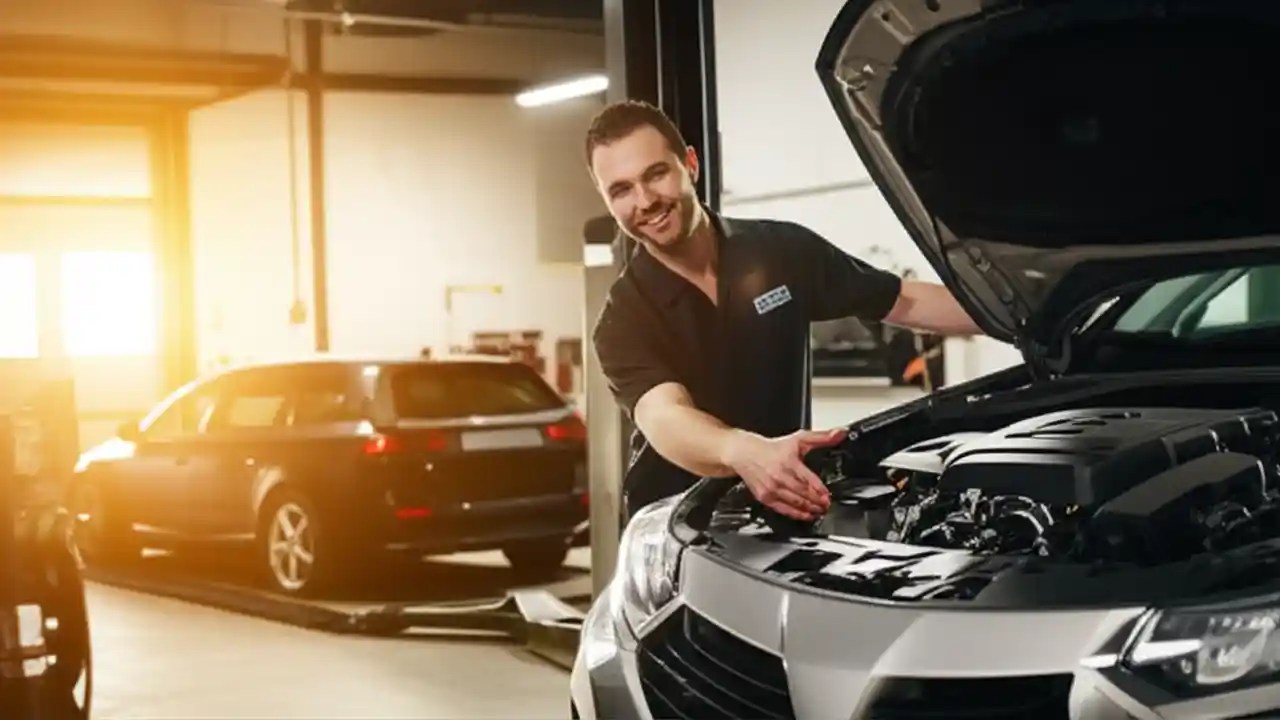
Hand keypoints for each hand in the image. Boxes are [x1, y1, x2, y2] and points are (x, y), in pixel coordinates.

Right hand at [722, 428, 842, 520]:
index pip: (808, 479)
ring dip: (809, 509)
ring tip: (820, 511)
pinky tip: (806, 515)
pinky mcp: (765, 497)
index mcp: (789, 462)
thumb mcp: (798, 439)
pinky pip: (783, 509)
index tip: (827, 495)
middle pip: (803, 493)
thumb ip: (821, 437)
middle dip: (817, 501)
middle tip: (827, 505)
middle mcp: (779, 476)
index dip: (819, 489)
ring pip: (794, 502)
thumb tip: (840, 433)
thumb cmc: (773, 448)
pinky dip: (796, 514)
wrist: (745, 454)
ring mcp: (772, 488)